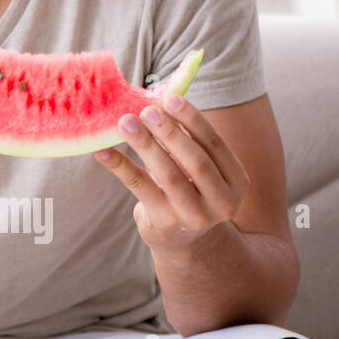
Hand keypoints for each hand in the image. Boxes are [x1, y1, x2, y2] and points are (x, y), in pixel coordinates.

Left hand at [92, 93, 251, 255]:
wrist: (184, 240)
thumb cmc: (189, 189)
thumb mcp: (199, 169)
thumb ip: (187, 141)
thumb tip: (158, 98)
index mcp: (236, 181)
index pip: (216, 145)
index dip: (193, 121)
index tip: (171, 98)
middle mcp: (222, 202)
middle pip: (196, 162)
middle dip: (170, 133)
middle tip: (147, 111)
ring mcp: (195, 216)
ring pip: (168, 176)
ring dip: (145, 146)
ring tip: (124, 123)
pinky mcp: (166, 223)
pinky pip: (140, 188)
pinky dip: (120, 166)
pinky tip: (102, 151)